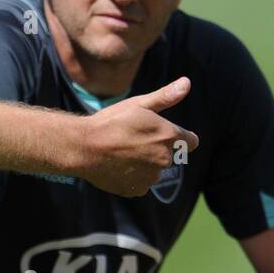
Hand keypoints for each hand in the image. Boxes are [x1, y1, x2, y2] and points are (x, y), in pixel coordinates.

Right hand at [76, 77, 198, 196]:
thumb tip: (187, 82)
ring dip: (143, 164)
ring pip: (152, 170)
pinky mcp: (136, 190)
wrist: (83, 147)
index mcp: (168, 136)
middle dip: (155, 149)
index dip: (180, 137)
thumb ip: (165, 97)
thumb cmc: (110, 122)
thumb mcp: (138, 104)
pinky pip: (139, 183)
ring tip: (120, 152)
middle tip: (131, 140)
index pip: (191, 141)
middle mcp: (164, 159)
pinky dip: (131, 177)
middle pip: (168, 156)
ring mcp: (150, 177)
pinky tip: (116, 165)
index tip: (163, 134)